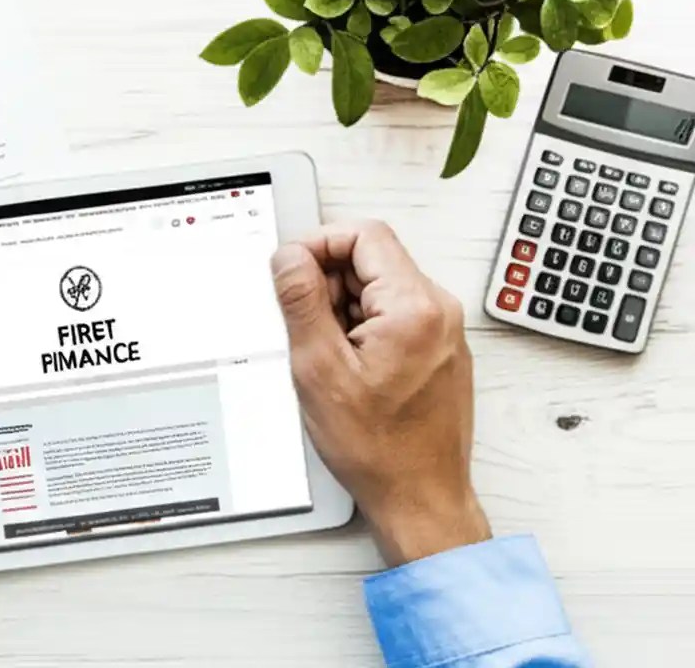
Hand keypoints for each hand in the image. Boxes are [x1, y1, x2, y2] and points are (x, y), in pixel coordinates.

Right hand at [271, 220, 489, 566]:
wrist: (420, 496)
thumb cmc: (380, 448)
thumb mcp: (319, 369)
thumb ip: (301, 302)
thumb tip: (289, 258)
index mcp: (414, 307)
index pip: (364, 235)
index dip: (318, 243)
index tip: (290, 269)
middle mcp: (438, 311)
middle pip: (371, 259)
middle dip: (327, 282)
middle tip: (303, 325)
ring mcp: (442, 331)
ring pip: (378, 289)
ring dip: (341, 309)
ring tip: (326, 357)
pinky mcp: (437, 350)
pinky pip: (391, 316)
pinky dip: (360, 330)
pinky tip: (346, 368)